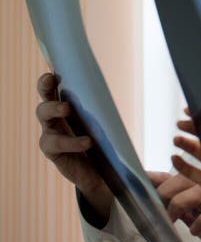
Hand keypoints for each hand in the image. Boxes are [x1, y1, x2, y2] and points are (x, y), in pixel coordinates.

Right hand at [35, 73, 112, 220]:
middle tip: (50, 78)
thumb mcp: (106, 123)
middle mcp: (54, 118)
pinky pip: (57, 143)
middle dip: (45, 88)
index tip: (52, 69)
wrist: (102, 172)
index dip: (50, 79)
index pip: (55, 88)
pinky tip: (88, 141)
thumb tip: (114, 91)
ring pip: (44, 116)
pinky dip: (73, 141)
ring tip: (67, 108)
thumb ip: (103, 109)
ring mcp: (50, 134)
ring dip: (54, 109)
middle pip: (45, 100)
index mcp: (66, 106)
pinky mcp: (53, 151)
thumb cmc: (103, 141)